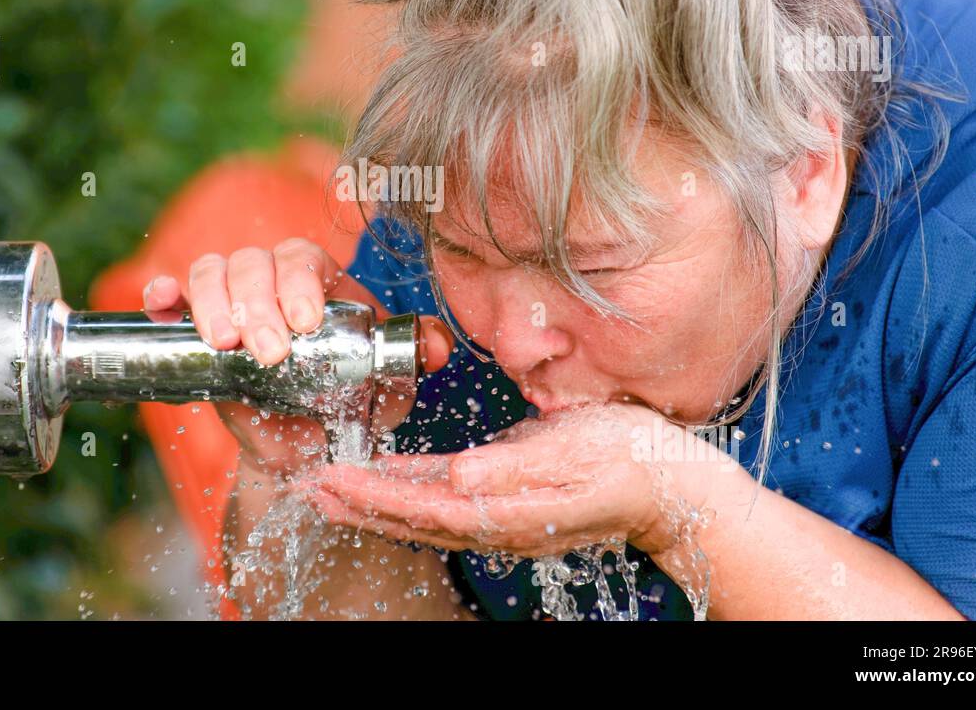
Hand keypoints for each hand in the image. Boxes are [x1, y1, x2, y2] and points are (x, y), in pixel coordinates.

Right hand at [143, 238, 453, 475]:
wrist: (308, 448)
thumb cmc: (354, 403)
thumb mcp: (390, 383)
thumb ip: (413, 359)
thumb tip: (438, 346)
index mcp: (324, 283)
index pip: (304, 259)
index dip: (300, 283)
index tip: (306, 324)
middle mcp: (274, 282)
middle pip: (254, 261)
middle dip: (259, 304)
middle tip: (270, 353)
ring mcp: (232, 301)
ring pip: (212, 270)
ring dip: (214, 301)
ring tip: (226, 343)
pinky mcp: (197, 329)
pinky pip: (174, 296)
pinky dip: (164, 293)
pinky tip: (163, 302)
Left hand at [292, 400, 747, 559]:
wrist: (669, 482)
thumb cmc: (627, 462)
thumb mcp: (573, 456)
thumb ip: (513, 471)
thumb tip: (458, 478)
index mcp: (505, 513)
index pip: (422, 508)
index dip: (373, 497)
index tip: (330, 481)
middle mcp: (494, 520)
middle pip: (410, 515)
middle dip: (356, 502)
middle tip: (307, 484)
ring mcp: (499, 512)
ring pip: (421, 509)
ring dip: (373, 496)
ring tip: (329, 481)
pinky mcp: (506, 494)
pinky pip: (445, 496)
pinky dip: (408, 486)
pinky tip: (386, 472)